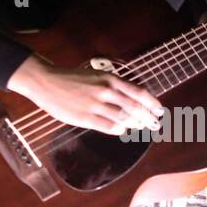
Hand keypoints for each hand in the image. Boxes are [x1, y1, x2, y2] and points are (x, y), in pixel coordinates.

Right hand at [7, 53, 164, 134]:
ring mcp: (95, 105)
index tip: (159, 111)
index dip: (152, 104)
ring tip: (139, 127)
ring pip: (124, 119)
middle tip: (154, 124)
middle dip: (148, 118)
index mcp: (109, 78)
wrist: (46, 81)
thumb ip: (114, 86)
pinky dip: (119, 130)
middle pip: (135, 108)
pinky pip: (110, 127)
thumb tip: (132, 99)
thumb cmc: (72, 79)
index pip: (139, 93)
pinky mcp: (85, 118)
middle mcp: (105, 91)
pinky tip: (121, 130)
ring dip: (135, 125)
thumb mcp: (96, 76)